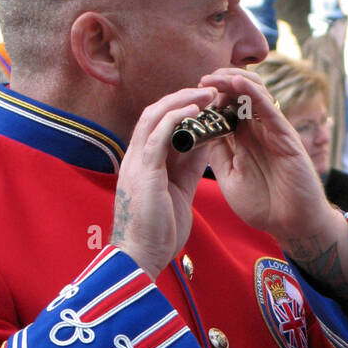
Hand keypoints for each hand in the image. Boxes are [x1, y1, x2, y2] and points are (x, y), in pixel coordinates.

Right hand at [112, 86, 217, 278]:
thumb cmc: (160, 232)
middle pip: (156, 114)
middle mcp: (137, 157)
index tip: (206, 103)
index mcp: (145, 164)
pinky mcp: (143, 171)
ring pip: (155, 116)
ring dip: (181, 101)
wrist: (142, 256)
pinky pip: (158, 134)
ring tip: (206, 94)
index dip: (183, 111)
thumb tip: (204, 146)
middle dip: (183, 99)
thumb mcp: (180, 193)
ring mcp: (137, 162)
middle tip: (210, 91)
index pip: (162, 126)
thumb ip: (188, 169)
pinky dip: (176, 118)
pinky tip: (195, 109)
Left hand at [195, 68, 338, 245]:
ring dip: (232, 80)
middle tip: (201, 83)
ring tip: (213, 79)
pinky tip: (236, 83)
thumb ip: (217, 154)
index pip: (224, 108)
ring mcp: (271, 129)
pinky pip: (267, 105)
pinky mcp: (285, 134)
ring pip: (253, 91)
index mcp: (242, 139)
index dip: (209, 98)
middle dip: (219, 82)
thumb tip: (198, 131)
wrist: (292, 225)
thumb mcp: (229, 178)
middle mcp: (257, 129)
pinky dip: (251, 91)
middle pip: (238, 93)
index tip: (191, 96)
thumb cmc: (264, 206)